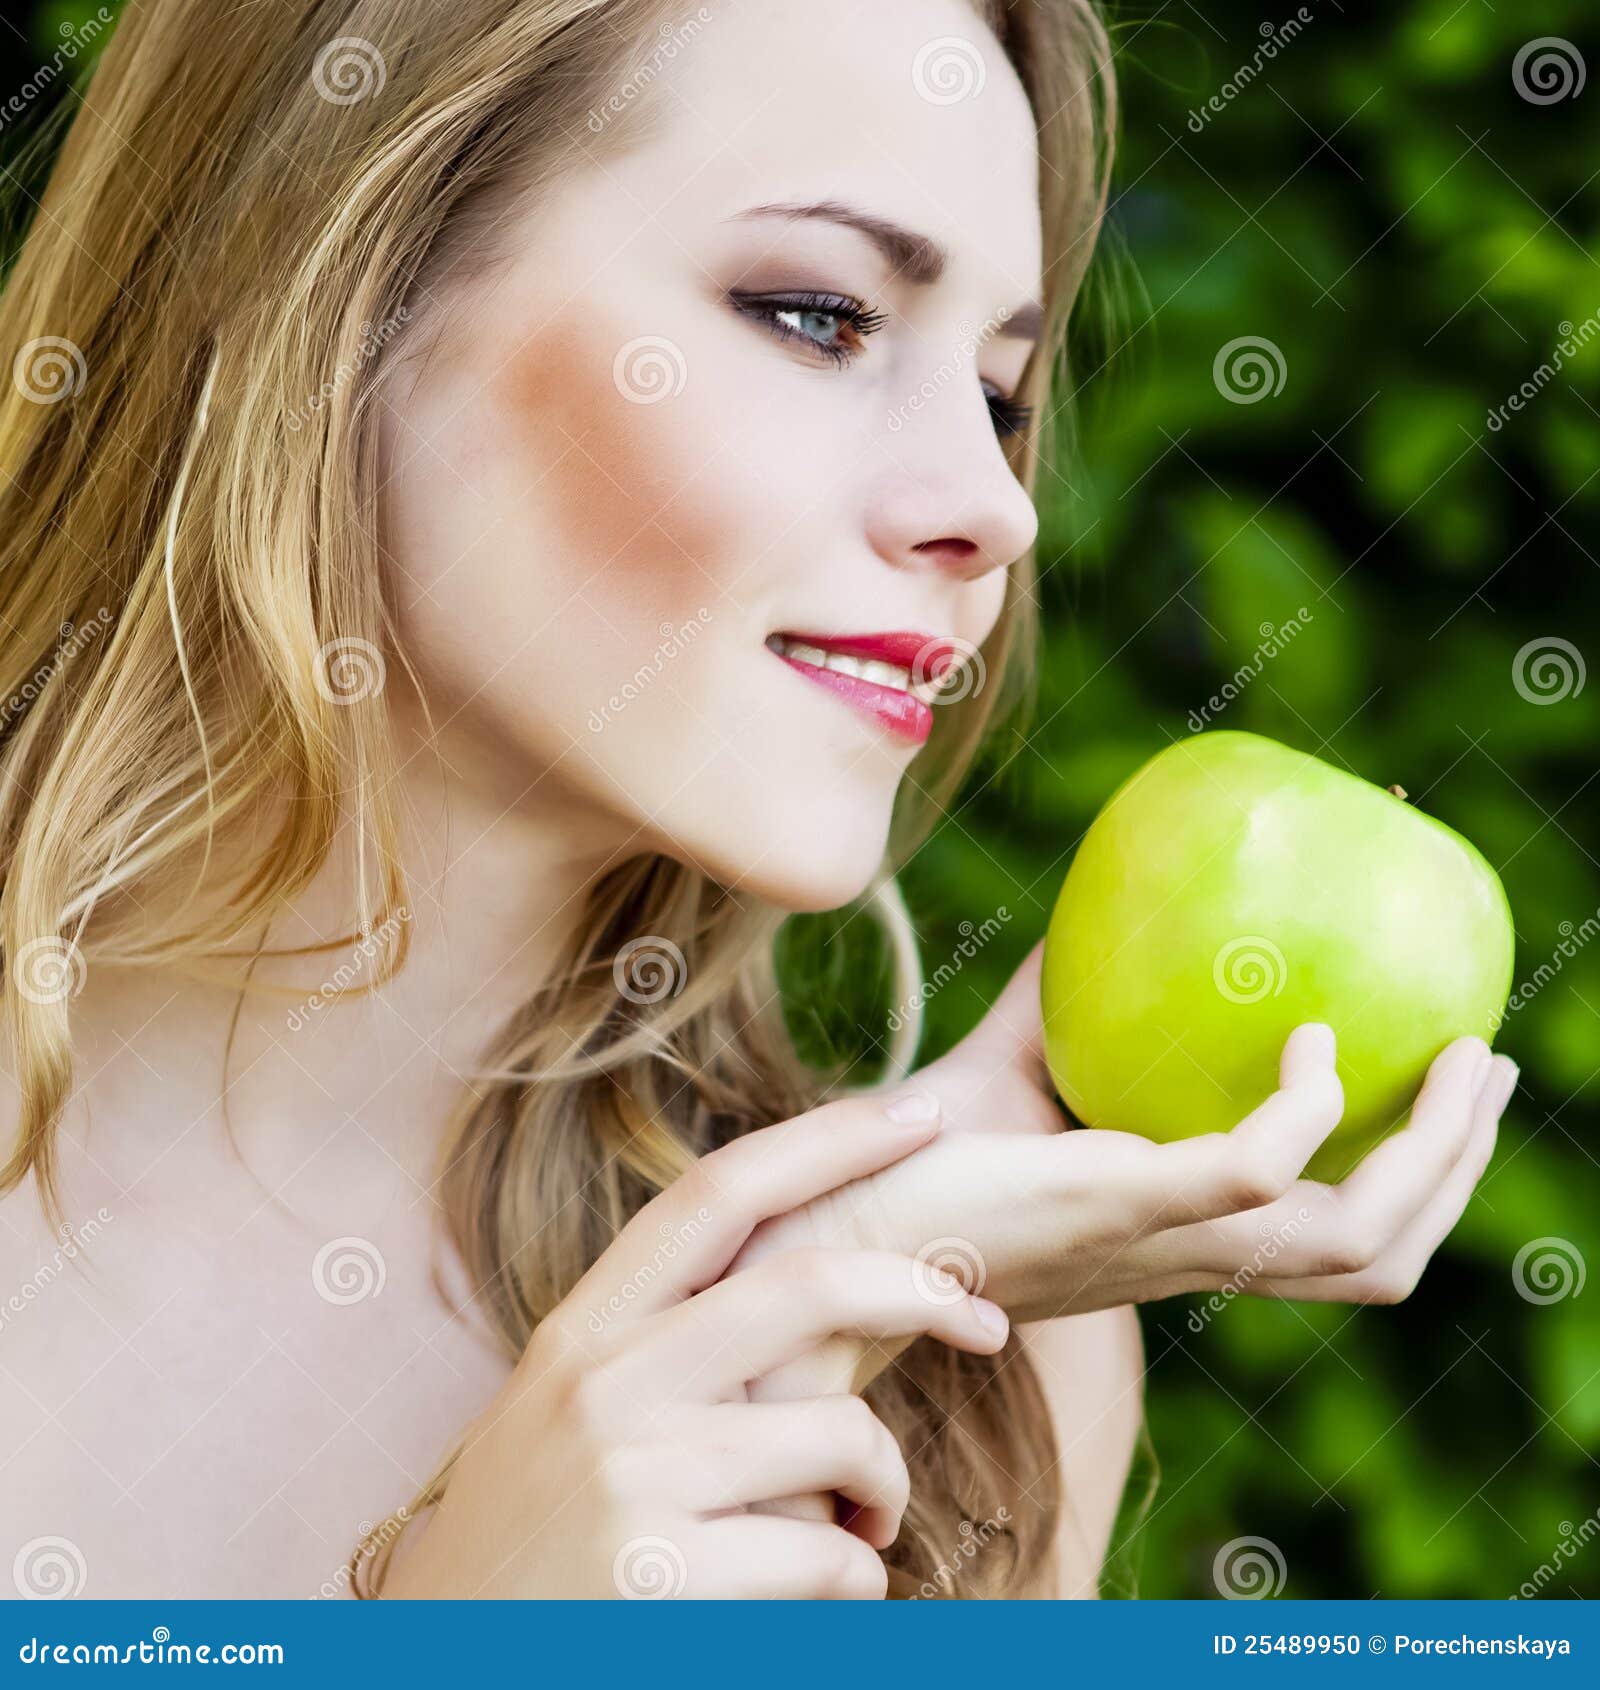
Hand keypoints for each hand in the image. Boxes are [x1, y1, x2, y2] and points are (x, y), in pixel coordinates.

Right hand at [380, 1093, 1009, 1598]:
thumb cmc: (523, 1550)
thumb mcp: (559, 1418)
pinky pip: (832, 1560)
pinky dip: (861, 1580)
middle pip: (807, 1286)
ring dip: (886, 1486)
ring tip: (867, 1527)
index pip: (717, 1194)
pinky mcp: (662, 1578)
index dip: (828, 1140)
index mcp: (582, 1333)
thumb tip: (798, 1288)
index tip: (918, 1113)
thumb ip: (653, 1349)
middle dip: (922, 1289)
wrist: (436, 1676)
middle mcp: (603, 1384)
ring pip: (842, 1433)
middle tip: (989, 1322)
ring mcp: (632, 1478)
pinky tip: (826, 1599)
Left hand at [730, 944, 1515, 1520]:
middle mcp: (1192, 1258)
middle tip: (1485, 1067)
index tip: (1441, 1092)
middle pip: (1382, 1257)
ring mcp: (1166, 1240)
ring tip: (1456, 1054)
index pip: (1336, 1253)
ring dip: (1431, 1147)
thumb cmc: (922, 1160)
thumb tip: (1088, 912)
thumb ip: (1062, 1003)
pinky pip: (1264, 1166)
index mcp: (1183, 1241)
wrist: (839, 1222)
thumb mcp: (1016, 1071)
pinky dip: (1308, 1103)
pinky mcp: (1125, 1201)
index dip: (1413, 1188)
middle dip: (1456, 1169)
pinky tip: (1301, 1040)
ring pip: (1359, 1232)